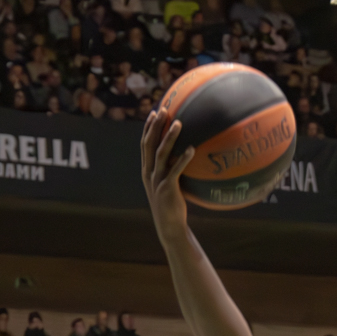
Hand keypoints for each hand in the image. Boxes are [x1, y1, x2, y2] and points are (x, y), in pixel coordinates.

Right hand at [141, 111, 192, 237]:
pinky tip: (192, 149)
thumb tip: (186, 153)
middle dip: (156, 126)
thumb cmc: (171, 204)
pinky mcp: (167, 189)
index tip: (154, 113)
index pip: (144, 145)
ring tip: (179, 123)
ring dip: (170, 137)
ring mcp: (157, 180)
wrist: (169, 225)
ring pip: (161, 154)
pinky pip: (176, 170)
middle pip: (149, 144)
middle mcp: (149, 173)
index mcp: (147, 171)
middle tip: (164, 110)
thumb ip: (172, 169)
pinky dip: (183, 159)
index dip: (148, 128)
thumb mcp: (168, 183)